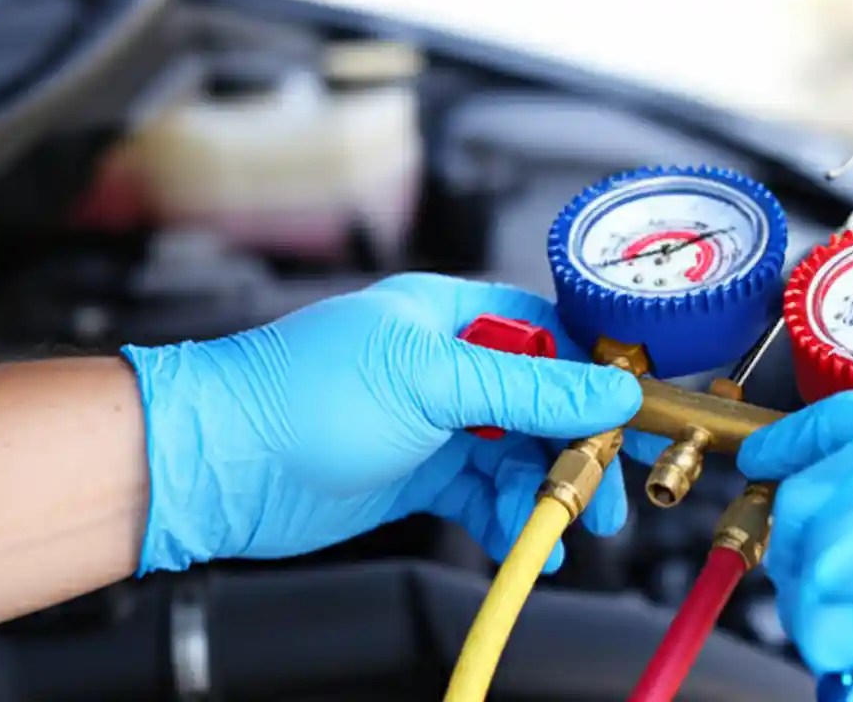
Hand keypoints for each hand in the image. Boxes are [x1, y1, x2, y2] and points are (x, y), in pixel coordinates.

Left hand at [122, 273, 641, 573]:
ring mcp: (434, 420)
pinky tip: (524, 538)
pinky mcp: (419, 470)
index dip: (597, 372)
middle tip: (608, 488)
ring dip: (543, 490)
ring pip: (517, 453)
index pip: (550, 333)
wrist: (218, 464)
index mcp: (451, 313)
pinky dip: (508, 515)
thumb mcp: (431, 382)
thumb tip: (609, 389)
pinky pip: (484, 493)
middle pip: (543, 401)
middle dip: (577, 446)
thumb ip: (529, 390)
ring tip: (558, 524)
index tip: (634, 410)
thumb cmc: (299, 393)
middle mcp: (448, 363)